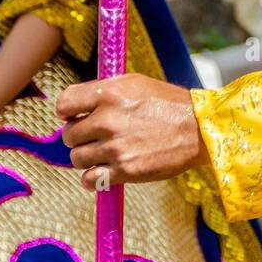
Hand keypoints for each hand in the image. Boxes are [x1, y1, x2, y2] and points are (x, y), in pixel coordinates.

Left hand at [57, 74, 207, 189]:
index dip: (67, 111)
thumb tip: (77, 104)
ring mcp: (116, 147)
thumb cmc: (168, 103)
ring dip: (87, 157)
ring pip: (77, 158)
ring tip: (105, 152)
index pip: (64, 103)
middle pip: (69, 135)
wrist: (198, 129)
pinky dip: (93, 177)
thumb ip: (104, 90)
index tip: (75, 115)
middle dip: (80, 136)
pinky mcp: (124, 170)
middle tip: (96, 135)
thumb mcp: (136, 83)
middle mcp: (109, 119)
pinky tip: (105, 170)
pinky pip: (89, 179)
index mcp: (110, 93)